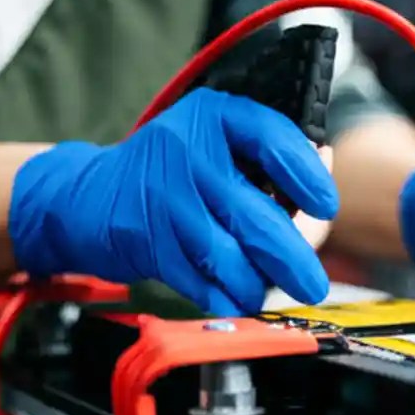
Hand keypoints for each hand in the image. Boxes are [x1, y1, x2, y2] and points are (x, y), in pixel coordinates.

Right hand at [8, 88, 337, 315]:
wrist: (87, 195)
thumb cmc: (172, 170)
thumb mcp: (215, 141)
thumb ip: (268, 153)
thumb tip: (325, 167)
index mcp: (215, 115)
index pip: (273, 139)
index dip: (307, 175)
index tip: (326, 206)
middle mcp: (189, 151)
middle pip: (257, 216)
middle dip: (293, 259)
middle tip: (313, 285)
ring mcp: (166, 198)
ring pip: (229, 257)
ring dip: (256, 284)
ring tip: (270, 292)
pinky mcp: (149, 241)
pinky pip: (199, 280)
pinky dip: (224, 297)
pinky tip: (237, 299)